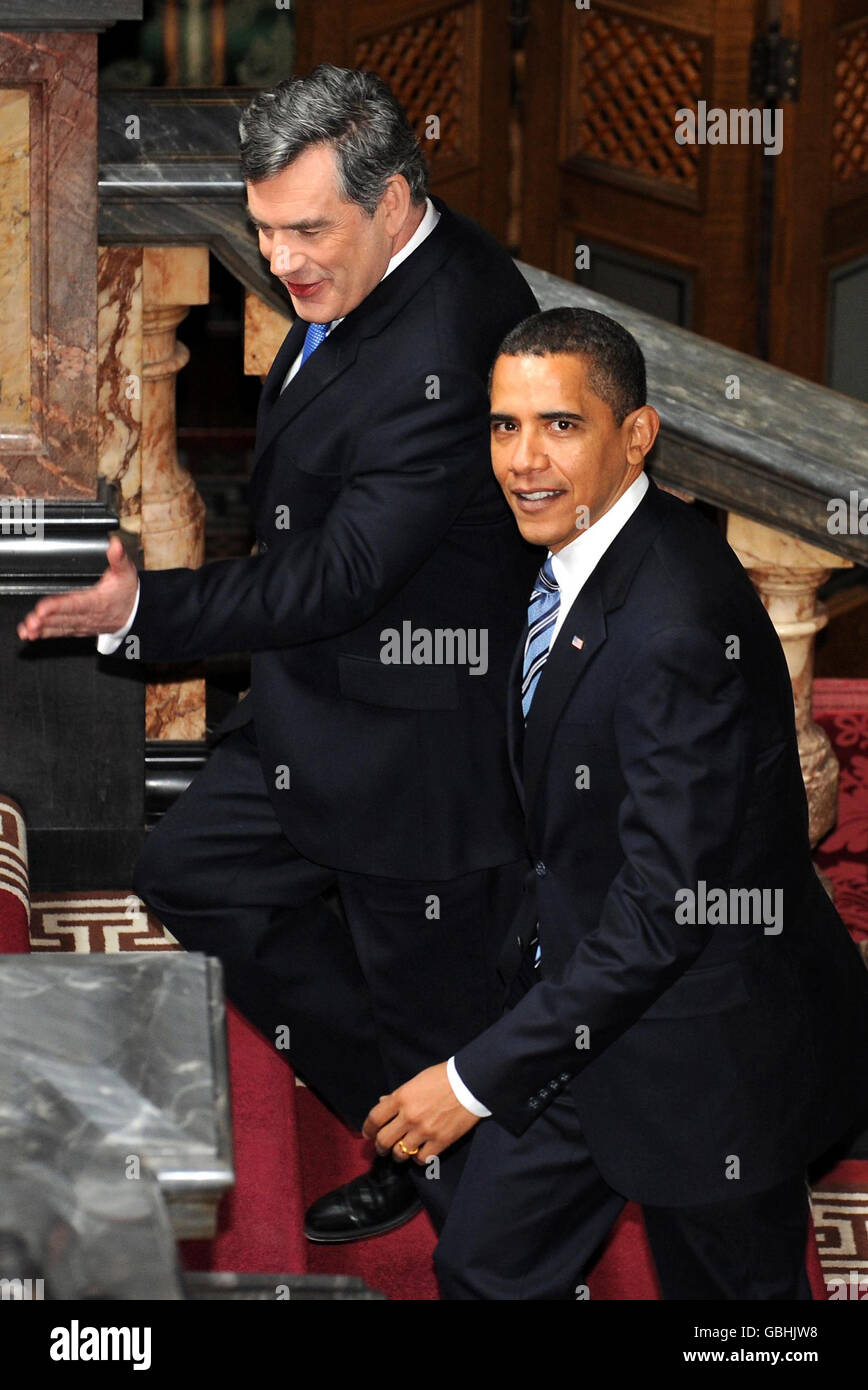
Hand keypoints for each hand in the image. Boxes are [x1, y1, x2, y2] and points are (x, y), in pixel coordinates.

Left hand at [17, 536, 137, 640]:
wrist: (136, 613)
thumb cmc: (127, 592)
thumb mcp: (126, 572)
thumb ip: (118, 558)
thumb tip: (114, 544)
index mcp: (98, 601)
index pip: (76, 603)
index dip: (59, 606)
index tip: (43, 608)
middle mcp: (89, 615)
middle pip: (65, 618)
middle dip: (46, 620)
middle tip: (31, 621)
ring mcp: (83, 624)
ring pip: (61, 627)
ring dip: (43, 629)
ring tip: (28, 630)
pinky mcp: (78, 628)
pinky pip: (60, 633)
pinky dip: (45, 634)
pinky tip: (31, 634)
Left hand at [362, 1063, 480, 1163]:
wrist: (470, 1082)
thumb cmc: (442, 1077)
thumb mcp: (416, 1081)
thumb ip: (398, 1095)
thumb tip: (382, 1103)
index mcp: (401, 1098)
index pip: (375, 1119)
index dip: (368, 1129)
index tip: (368, 1134)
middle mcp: (409, 1116)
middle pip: (384, 1140)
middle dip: (380, 1146)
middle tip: (382, 1147)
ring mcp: (424, 1131)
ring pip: (400, 1153)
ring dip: (398, 1154)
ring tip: (401, 1152)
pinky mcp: (440, 1141)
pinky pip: (421, 1159)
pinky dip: (418, 1159)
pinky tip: (420, 1153)